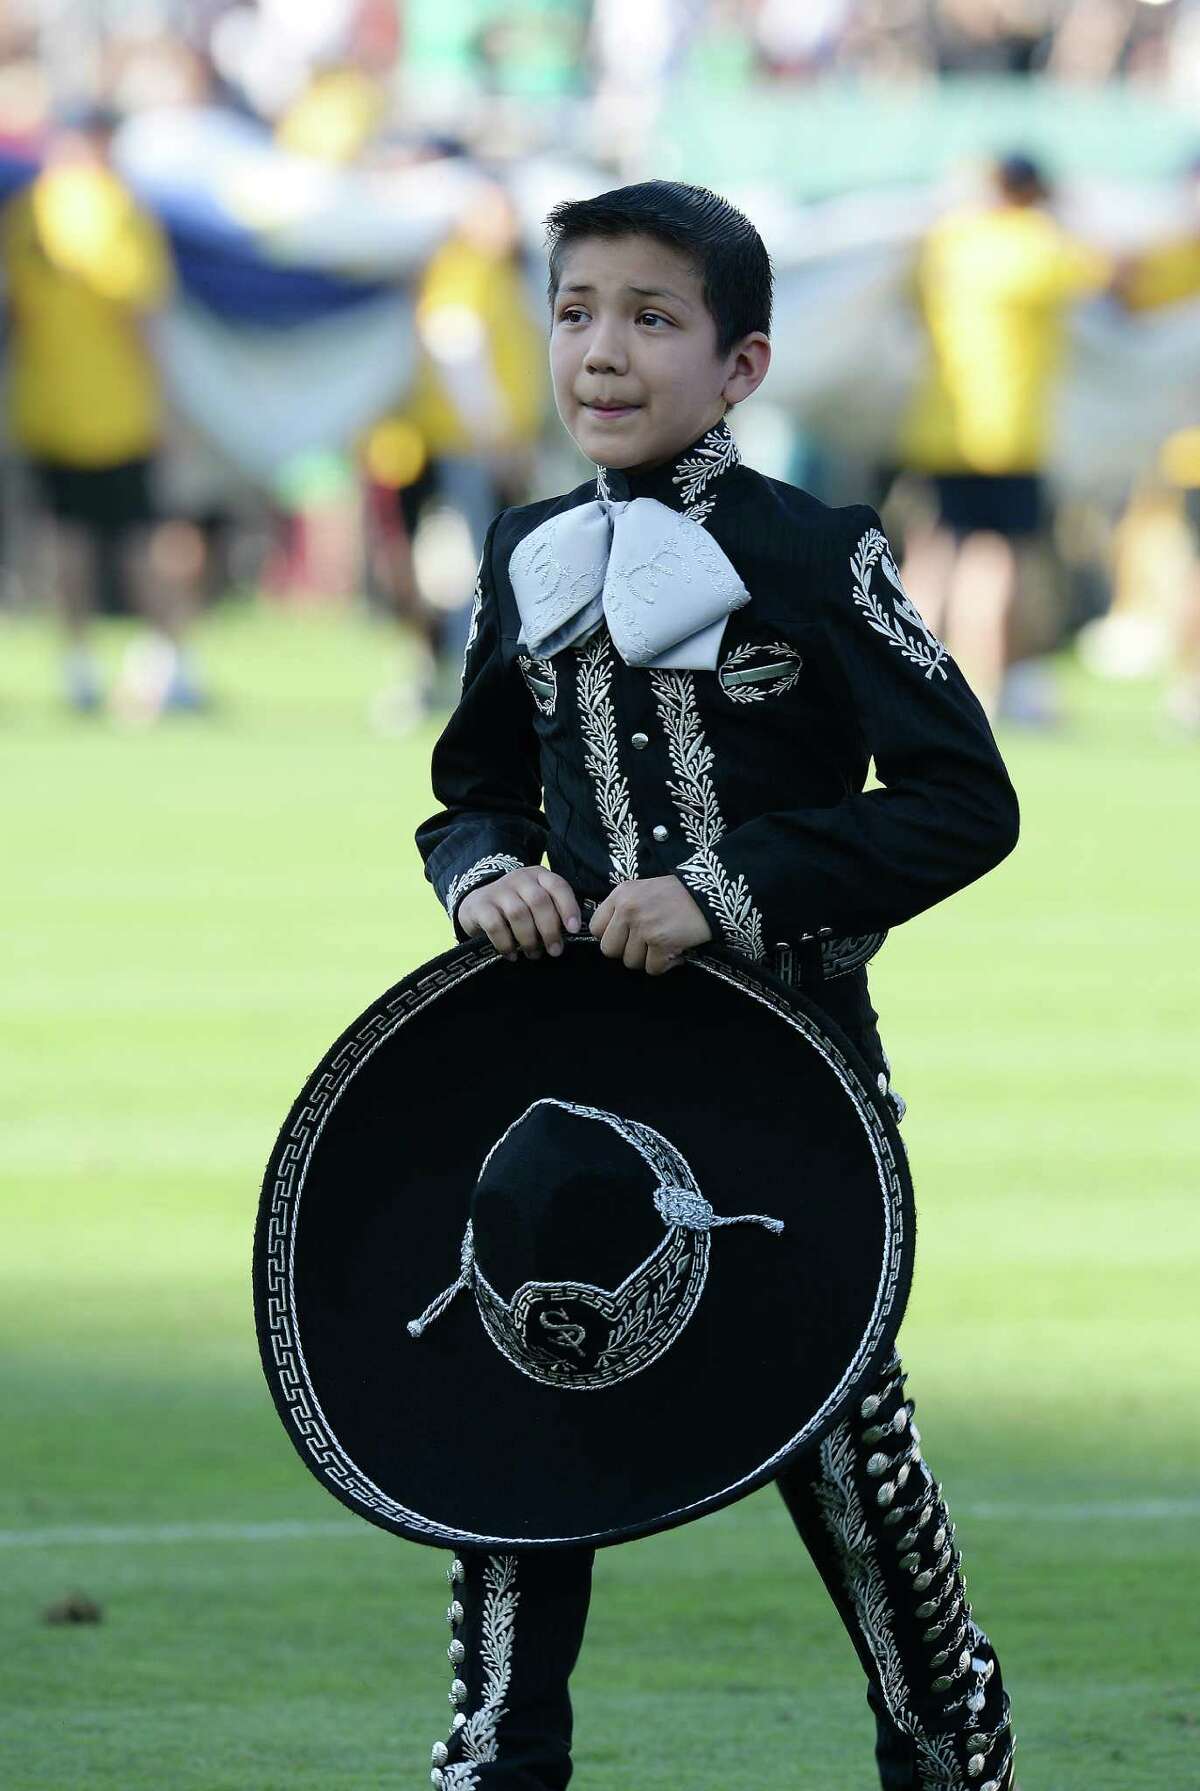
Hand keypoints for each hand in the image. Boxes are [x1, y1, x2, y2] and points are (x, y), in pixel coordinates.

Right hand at [458, 867, 580, 961]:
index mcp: (538, 876)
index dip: (568, 907)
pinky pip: (495, 925)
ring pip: (518, 913)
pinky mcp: (479, 906)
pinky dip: (506, 943)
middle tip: (554, 951)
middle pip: (539, 901)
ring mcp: (497, 890)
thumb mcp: (536, 904)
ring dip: (529, 938)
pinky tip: (511, 954)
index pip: (558, 886)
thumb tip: (572, 935)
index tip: (573, 929)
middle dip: (549, 929)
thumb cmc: (516, 909)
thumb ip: (553, 912)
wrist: (476, 905)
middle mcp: (518, 878)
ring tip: (533, 954)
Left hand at [589, 876, 711, 975]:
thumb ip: (623, 909)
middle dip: (628, 952)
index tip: (627, 937)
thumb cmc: (678, 894)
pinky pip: (653, 968)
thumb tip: (611, 937)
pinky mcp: (661, 942)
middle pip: (609, 950)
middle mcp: (627, 909)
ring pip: (631, 962)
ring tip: (665, 945)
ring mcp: (643, 926)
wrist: (711, 894)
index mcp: (620, 895)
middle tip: (647, 945)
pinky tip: (677, 951)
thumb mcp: (643, 890)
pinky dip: (666, 964)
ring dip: (649, 959)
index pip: (595, 928)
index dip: (611, 937)